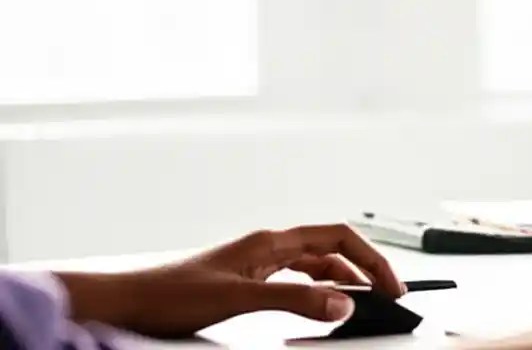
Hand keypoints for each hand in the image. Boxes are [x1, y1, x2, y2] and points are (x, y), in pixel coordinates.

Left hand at [56, 223, 404, 337]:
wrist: (127, 302)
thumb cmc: (170, 293)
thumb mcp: (240, 299)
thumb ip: (295, 301)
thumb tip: (341, 304)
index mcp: (271, 241)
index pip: (339, 236)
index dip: (371, 258)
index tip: (390, 283)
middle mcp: (268, 248)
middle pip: (332, 250)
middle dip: (364, 270)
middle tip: (386, 296)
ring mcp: (257, 264)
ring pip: (315, 267)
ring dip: (342, 282)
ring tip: (361, 303)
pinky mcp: (246, 282)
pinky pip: (296, 282)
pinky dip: (317, 292)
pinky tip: (320, 308)